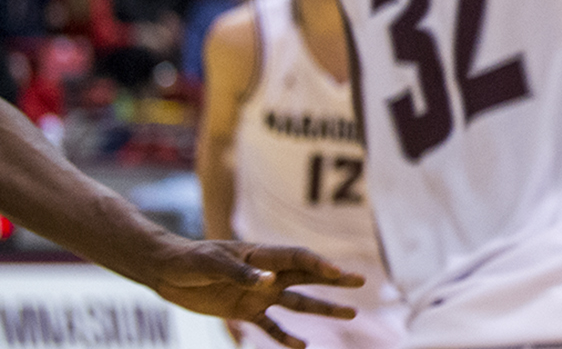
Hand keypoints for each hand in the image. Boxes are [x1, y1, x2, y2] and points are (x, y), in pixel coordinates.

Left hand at [143, 238, 362, 348]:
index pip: (298, 258)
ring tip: (350, 312)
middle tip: (361, 281)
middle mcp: (267, 274)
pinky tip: (302, 347)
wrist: (167, 272)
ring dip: (323, 308)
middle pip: (308, 277)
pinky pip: (272, 326)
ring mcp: (259, 293)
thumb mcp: (213, 264)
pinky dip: (286, 337)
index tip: (339, 273)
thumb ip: (242, 274)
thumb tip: (270, 282)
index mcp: (262, 256)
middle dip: (334, 279)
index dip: (319, 265)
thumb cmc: (191, 260)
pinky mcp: (246, 311)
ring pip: (298, 302)